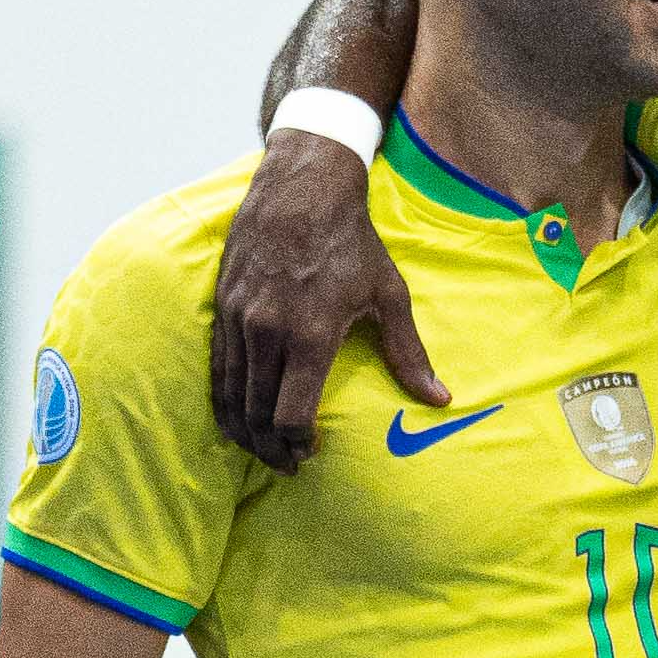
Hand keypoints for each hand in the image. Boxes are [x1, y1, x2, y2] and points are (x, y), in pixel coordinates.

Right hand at [212, 133, 444, 470]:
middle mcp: (268, 332)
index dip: (299, 443)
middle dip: (271, 448)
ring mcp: (239, 320)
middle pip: (258, 414)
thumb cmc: (352, 244)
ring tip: (262, 451)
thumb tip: (439, 399)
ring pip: (232, 395)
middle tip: (287, 466)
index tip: (311, 455)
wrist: (301, 191)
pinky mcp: (222, 308)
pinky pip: (217, 368)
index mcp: (311, 335)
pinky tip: (234, 418)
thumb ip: (407, 353)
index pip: (292, 414)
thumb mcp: (389, 295)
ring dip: (243, 431)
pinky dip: (224, 400)